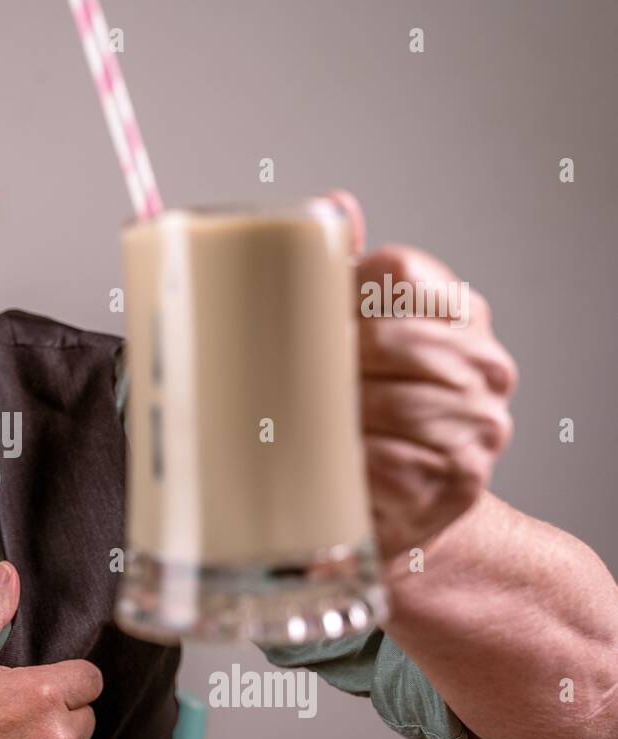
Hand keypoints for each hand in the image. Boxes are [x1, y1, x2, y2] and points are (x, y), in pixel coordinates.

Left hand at [326, 190, 517, 562]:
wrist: (410, 508)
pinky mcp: (455, 480)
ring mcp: (478, 424)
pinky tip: (324, 459)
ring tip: (291, 416)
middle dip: (328, 355)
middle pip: (388, 336)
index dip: (338, 291)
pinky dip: (346, 460)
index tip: (301, 314)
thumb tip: (335, 204)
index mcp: (460, 314)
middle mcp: (484, 365)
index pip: (398, 270)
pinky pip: (387, 461)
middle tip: (279, 371)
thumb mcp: (366, 340)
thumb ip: (348, 276)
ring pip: (387, 400)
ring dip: (329, 411)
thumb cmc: (377, 415)